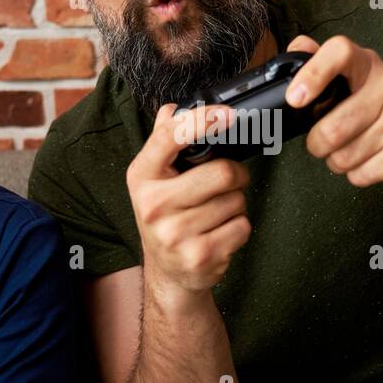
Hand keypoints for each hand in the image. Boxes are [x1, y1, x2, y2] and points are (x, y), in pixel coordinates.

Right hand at [126, 102, 251, 294]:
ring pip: (236, 201)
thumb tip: (170, 109)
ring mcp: (175, 234)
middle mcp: (153, 205)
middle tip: (231, 182)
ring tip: (216, 213)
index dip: (204, 119)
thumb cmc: (166, 217)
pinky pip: (241, 227)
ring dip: (236, 204)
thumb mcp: (155, 180)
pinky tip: (219, 234)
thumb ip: (165, 141)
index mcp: (141, 176)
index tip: (229, 114)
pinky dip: (239, 228)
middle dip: (237, 175)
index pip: (171, 136)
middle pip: (223, 173)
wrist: (168, 273)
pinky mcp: (199, 257)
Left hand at [284, 34, 382, 188]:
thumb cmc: (378, 111)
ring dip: (337, 161)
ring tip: (351, 150)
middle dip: (317, 144)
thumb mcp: (354, 81)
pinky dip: (355, 175)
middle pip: (332, 128)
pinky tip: (369, 161)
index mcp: (368, 64)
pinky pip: (359, 174)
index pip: (340, 53)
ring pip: (343, 156)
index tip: (295, 99)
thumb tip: (297, 47)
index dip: (313, 73)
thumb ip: (321, 63)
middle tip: (322, 143)